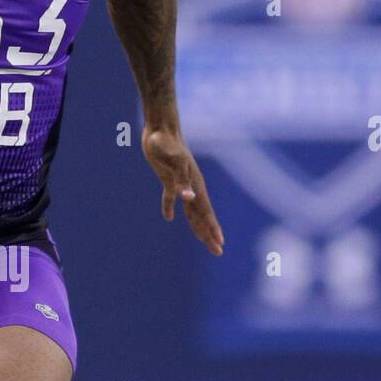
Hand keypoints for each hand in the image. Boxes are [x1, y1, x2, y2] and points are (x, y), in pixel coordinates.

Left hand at [142, 125, 224, 255]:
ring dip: (196, 225)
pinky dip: (170, 208)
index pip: (205, 212)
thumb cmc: (166, 143)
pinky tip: (169, 218)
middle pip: (202, 215)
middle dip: (210, 234)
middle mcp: (191, 186)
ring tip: (203, 240)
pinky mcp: (168, 178)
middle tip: (218, 252)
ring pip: (191, 209)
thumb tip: (189, 198)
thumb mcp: (173, 161)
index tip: (219, 244)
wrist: (160, 128)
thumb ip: (181, 181)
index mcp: (195, 184)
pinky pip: (171, 197)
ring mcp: (180, 182)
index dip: (212, 228)